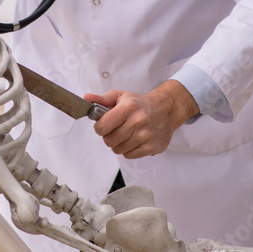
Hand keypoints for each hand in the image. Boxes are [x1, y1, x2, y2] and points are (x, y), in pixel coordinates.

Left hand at [85, 80, 199, 158]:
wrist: (165, 110)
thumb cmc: (139, 104)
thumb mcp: (121, 96)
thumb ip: (102, 99)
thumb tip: (86, 98)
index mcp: (128, 107)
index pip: (102, 126)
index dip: (99, 127)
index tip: (103, 125)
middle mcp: (137, 121)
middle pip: (109, 140)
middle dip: (108, 136)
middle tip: (114, 130)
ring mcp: (145, 135)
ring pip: (118, 149)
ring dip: (118, 144)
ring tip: (125, 134)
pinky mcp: (151, 147)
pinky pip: (129, 155)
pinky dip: (128, 150)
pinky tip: (133, 140)